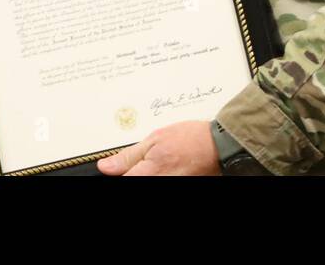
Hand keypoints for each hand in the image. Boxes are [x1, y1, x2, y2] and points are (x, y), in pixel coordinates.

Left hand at [96, 121, 219, 175]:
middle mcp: (160, 183)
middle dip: (134, 174)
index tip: (115, 170)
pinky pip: (159, 184)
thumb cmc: (191, 139)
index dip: (118, 174)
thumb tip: (106, 167)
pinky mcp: (177, 186)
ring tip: (156, 165)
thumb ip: (129, 155)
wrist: (219, 146)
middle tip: (144, 165)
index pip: (123, 180)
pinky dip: (156, 176)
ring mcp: (171, 185)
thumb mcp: (156, 139)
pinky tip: (162, 169)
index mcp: (151, 171)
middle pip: (134, 182)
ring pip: (146, 183)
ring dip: (145, 175)